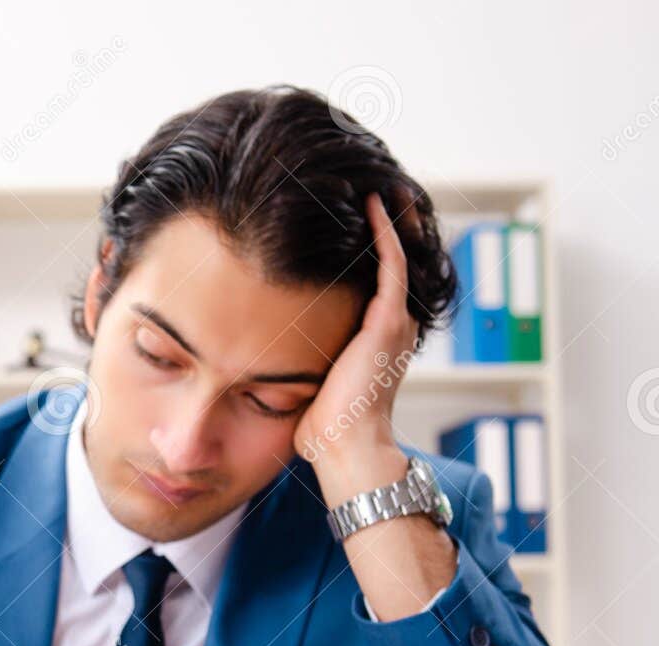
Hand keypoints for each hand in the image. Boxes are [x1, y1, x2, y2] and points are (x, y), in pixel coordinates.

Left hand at [296, 191, 418, 502]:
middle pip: (392, 260)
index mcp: (376, 339)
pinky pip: (391, 263)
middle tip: (370, 185)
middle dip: (384, 224)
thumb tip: (262, 353)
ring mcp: (394, 322)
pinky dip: (384, 231)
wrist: (343, 447)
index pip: (375, 281)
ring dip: (387, 219)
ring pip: (397, 254)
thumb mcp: (310, 381)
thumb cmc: (321, 426)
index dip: (367, 248)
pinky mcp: (388, 322)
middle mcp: (393, 325)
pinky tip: (373, 203)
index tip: (348, 216)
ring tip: (376, 184)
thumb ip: (299, 359)